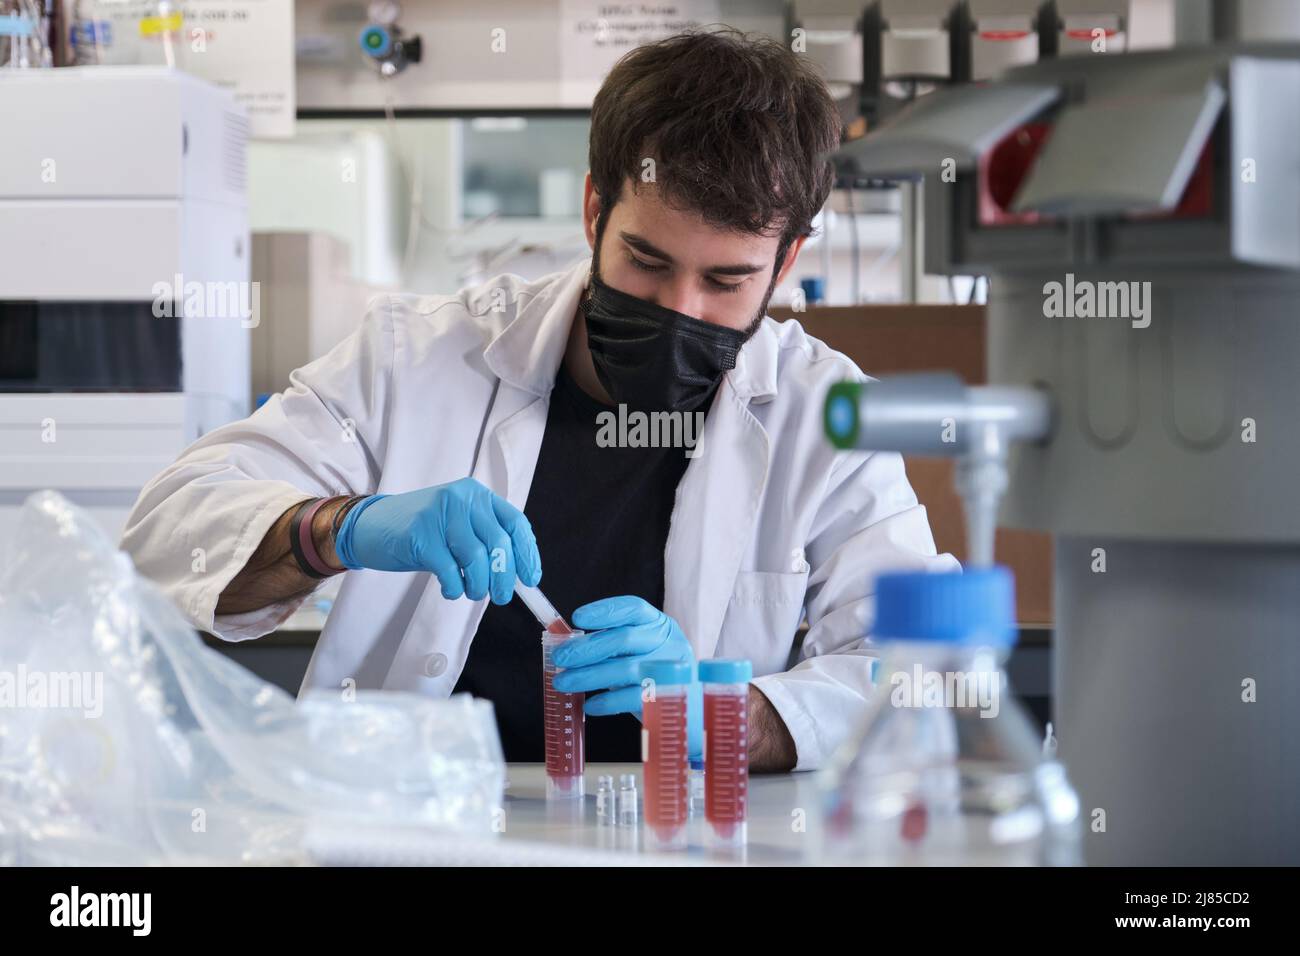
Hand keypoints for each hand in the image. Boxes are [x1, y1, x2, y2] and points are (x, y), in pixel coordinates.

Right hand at [334, 478, 541, 603]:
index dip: (526, 554)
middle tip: (501, 596)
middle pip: (498, 543)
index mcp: (477, 495)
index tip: (531, 579)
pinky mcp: (420, 535)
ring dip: (478, 585)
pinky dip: (454, 587)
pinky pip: (449, 570)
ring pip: (476, 558)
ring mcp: (440, 514)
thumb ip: (485, 540)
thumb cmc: (421, 531)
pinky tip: (450, 589)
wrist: (370, 525)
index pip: (515, 523)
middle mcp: (462, 499)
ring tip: (471, 592)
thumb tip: (516, 573)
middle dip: (504, 576)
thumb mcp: (458, 526)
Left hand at [551, 596, 702, 758]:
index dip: (605, 611)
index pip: (634, 609)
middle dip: (587, 648)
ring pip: (625, 669)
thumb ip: (614, 643)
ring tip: (564, 682)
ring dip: (589, 675)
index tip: (577, 618)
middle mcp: (669, 644)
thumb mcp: (643, 650)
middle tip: (560, 658)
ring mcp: (671, 672)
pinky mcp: (667, 699)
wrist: (693, 709)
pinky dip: (607, 701)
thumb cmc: (658, 674)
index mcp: (660, 625)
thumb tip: (568, 643)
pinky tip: (590, 704)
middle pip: (625, 638)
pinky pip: (632, 698)